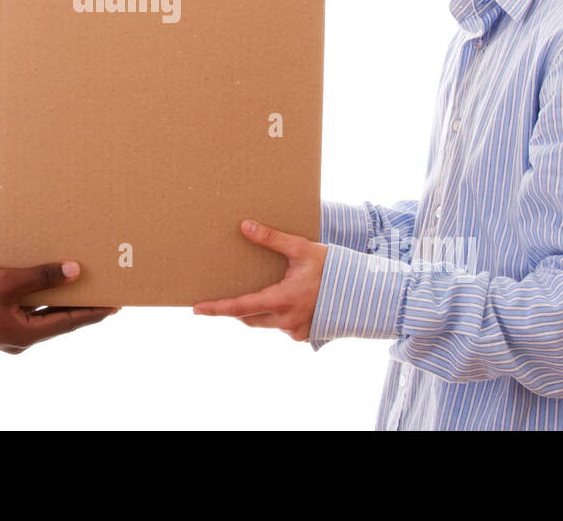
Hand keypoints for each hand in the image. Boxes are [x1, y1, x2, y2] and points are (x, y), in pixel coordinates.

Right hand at [0, 260, 117, 353]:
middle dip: (83, 305)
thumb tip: (75, 271)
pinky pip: (30, 312)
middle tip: (109, 291)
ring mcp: (10, 334)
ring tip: (86, 285)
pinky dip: (43, 299)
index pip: (70, 322)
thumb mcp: (7, 280)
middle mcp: (21, 340)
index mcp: (25, 334)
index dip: (95, 311)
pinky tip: (53, 283)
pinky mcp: (1, 326)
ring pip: (45, 315)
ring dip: (62, 300)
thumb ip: (42, 275)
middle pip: (60, 319)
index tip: (117, 303)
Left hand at [192, 219, 325, 341]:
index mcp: (282, 300)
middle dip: (236, 309)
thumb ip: (272, 239)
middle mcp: (286, 321)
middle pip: (249, 318)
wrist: (366, 292)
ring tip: (260, 292)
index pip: (240, 307)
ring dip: (259, 311)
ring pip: (266, 323)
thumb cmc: (333, 268)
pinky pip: (282, 327)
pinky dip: (278, 315)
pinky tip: (287, 300)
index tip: (196, 309)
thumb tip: (245, 225)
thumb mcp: (302, 248)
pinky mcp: (306, 336)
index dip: (216, 309)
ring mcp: (297, 331)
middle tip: (224, 297)